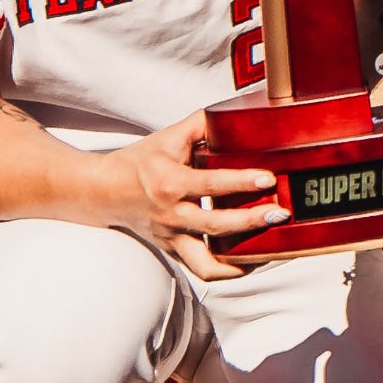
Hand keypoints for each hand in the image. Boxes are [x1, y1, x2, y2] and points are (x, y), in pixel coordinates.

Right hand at [104, 110, 285, 278]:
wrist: (103, 192)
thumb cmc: (138, 163)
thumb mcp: (169, 137)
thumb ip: (202, 123)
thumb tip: (237, 112)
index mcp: (170, 182)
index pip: (210, 184)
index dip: (241, 181)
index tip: (268, 179)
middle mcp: (170, 214)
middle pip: (214, 225)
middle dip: (250, 222)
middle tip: (279, 214)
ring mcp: (171, 237)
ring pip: (207, 262)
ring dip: (241, 260)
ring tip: (271, 250)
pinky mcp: (173, 251)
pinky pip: (201, 270)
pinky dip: (227, 270)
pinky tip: (251, 262)